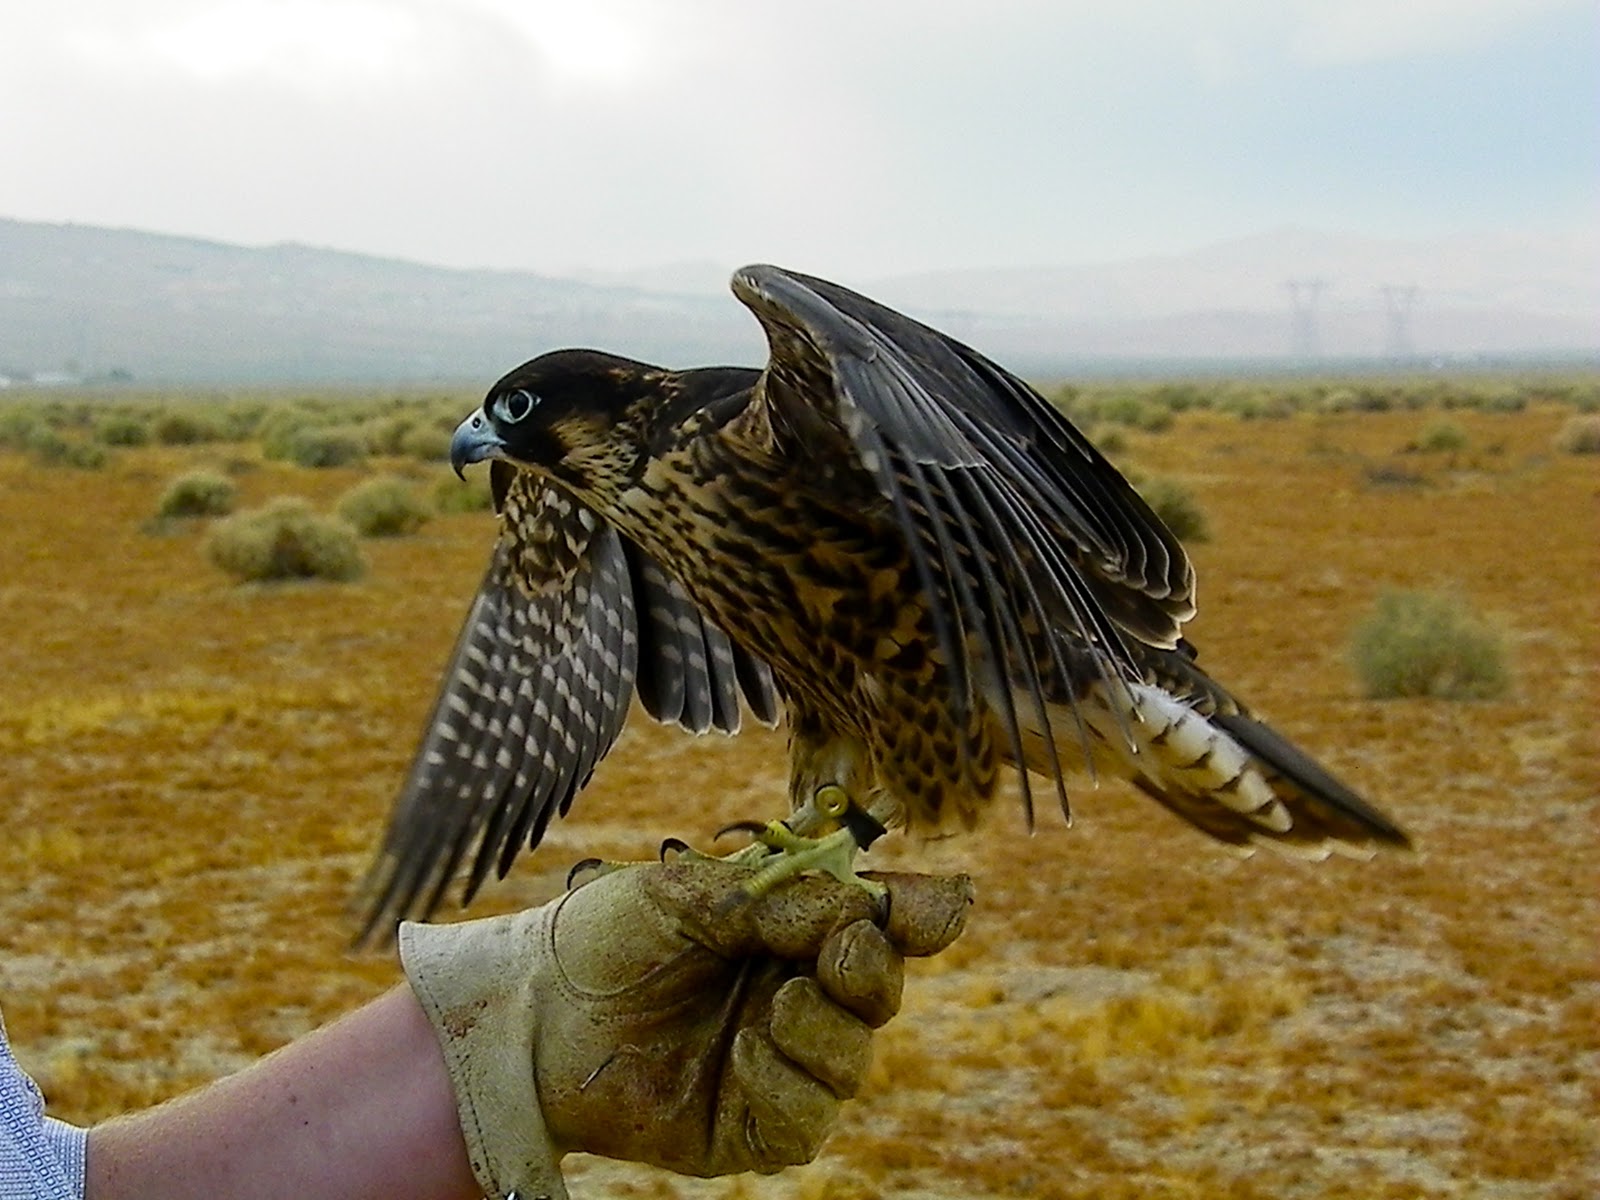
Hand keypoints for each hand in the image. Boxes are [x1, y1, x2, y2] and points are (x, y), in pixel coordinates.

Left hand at [400, 859, 971, 1199]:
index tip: (935, 907)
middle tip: (844, 947)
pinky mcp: (747, 1127)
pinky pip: (807, 1117)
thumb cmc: (607, 939)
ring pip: (852, 1058)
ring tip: (777, 1003)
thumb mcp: (702, 894)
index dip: (914, 915)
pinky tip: (748, 1049)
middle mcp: (788, 994)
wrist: (529, 1010)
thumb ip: (796, 899)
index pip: (874, 923)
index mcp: (784, 932)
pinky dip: (791, 1079)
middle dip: (874, 968)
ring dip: (830, 1026)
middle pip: (878, 990)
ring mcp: (771, 1064)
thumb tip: (894, 906)